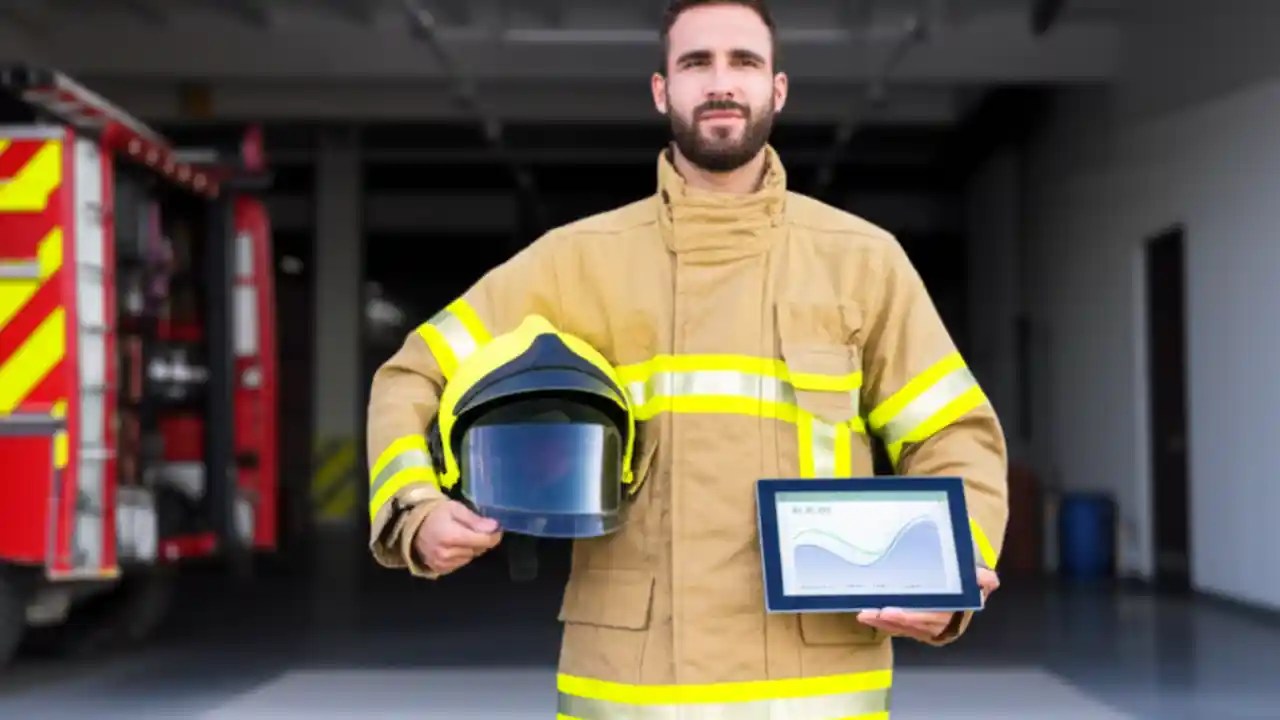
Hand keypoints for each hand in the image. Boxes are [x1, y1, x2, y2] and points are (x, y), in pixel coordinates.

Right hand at [413, 500, 502, 573]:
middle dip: (481, 540)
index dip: (493, 535)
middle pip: (477, 550)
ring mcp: (442, 564)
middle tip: (475, 529)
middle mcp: (446, 554)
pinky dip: (462, 555)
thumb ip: (475, 520)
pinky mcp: (439, 569)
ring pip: (470, 558)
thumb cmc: (435, 513)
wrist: (412, 526)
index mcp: (451, 536)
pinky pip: (460, 564)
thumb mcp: (455, 508)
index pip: (483, 541)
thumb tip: (494, 527)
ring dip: (471, 548)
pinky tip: (454, 546)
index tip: (497, 529)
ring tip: (461, 537)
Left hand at [856, 567, 1000, 641]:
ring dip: (883, 623)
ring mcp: (928, 628)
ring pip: (904, 628)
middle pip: (913, 625)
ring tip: (865, 614)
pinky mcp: (917, 626)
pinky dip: (883, 623)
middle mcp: (940, 625)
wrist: (966, 589)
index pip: (931, 619)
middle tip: (872, 612)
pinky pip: (899, 627)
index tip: (891, 612)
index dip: (911, 617)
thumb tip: (989, 581)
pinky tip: (868, 616)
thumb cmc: (969, 582)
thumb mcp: (978, 578)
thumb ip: (983, 578)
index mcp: (955, 615)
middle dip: (891, 621)